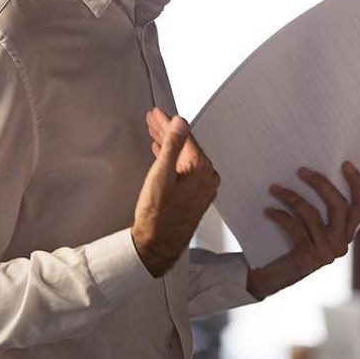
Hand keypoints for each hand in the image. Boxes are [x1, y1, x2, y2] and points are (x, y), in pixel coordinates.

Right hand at [131, 108, 219, 277]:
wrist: (157, 245)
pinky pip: (185, 170)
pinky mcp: (196, 196)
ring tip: (154, 134)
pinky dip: (173, 160)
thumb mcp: (161, 174)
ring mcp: (203, 187)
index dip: (168, 123)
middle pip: (186, 146)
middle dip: (168, 132)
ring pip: (185, 158)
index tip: (156, 114)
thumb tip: (180, 123)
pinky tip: (163, 155)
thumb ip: (172, 145)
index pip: (184, 137)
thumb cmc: (158, 215)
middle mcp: (207, 177)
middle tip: (153, 120)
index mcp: (202, 169)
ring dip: (169, 145)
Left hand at [246, 162, 359, 299]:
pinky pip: (295, 228)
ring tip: (274, 188)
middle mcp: (342, 244)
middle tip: (301, 170)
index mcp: (347, 233)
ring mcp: (327, 253)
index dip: (358, 184)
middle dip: (321, 184)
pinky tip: (268, 210)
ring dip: (291, 197)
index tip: (345, 163)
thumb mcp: (309, 223)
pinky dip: (280, 215)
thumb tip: (311, 170)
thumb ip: (320, 205)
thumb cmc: (289, 241)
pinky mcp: (309, 258)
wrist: (270, 276)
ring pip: (313, 214)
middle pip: (339, 206)